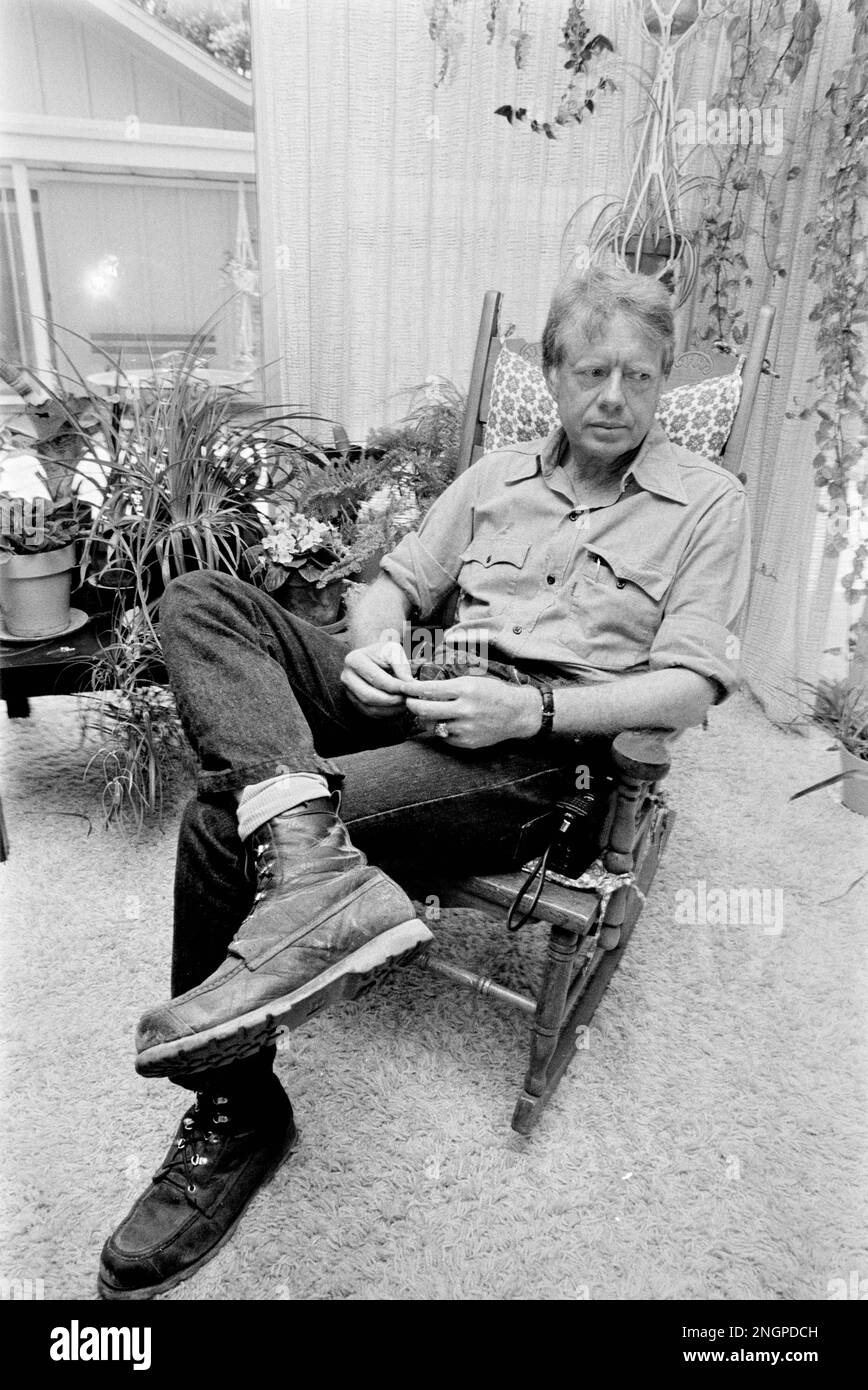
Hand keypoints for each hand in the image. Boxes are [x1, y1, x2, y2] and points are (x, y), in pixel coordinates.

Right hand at [341, 636, 413, 718]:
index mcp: (354, 660)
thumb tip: (409, 685)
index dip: (395, 686)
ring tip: (406, 703)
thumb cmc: (385, 653)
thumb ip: (402, 667)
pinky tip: (399, 707)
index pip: (376, 679)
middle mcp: (347, 677)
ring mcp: (348, 692)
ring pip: (370, 708)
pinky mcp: (355, 702)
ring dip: (391, 709)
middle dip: (392, 701)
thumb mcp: (394, 651)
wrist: (375, 658)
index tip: (410, 689)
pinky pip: (370, 713)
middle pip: (370, 696)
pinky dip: (387, 713)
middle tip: (409, 699)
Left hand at [398, 675, 541, 748]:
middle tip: (407, 701)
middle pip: (424, 709)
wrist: (517, 714)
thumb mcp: (474, 680)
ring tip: (425, 712)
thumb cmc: (494, 693)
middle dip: (411, 704)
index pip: (428, 689)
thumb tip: (422, 687)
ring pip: (431, 725)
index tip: (403, 687)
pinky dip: (440, 730)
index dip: (411, 689)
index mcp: (465, 688)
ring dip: (424, 719)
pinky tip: (444, 723)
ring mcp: (465, 728)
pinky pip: (443, 737)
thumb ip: (449, 684)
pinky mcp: (467, 742)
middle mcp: (464, 709)